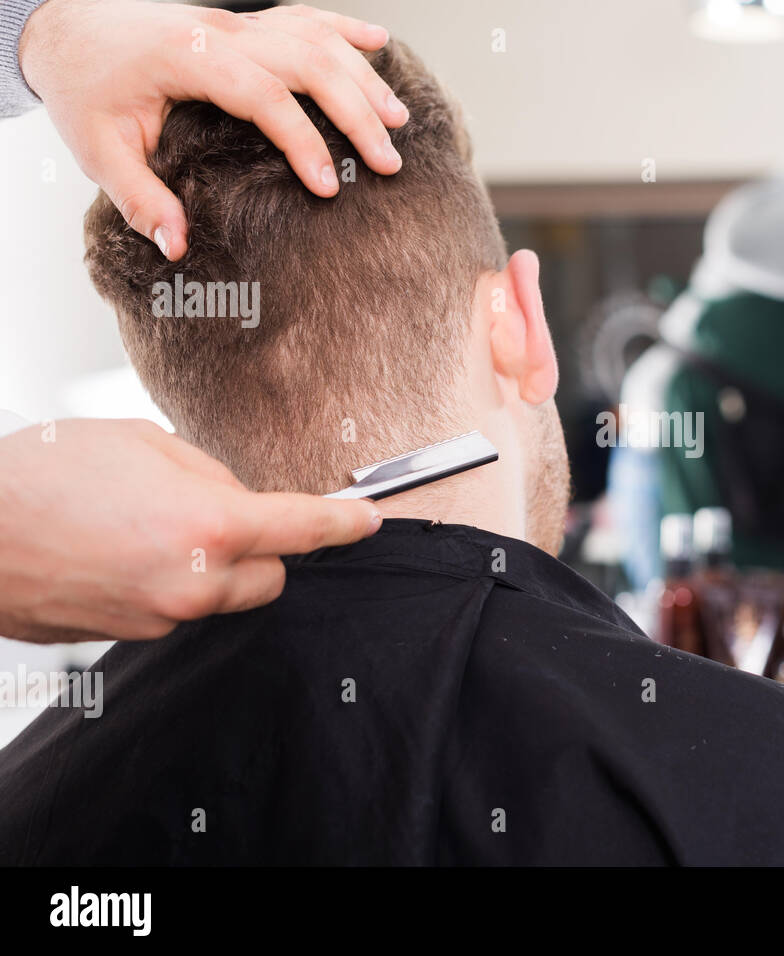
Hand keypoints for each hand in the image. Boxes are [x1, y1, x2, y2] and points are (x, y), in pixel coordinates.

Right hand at [0, 419, 381, 643]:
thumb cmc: (41, 474)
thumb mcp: (141, 442)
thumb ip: (209, 473)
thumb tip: (239, 497)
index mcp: (209, 526)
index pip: (303, 529)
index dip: (344, 523)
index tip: (366, 521)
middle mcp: (194, 583)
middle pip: (272, 576)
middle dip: (262, 546)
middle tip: (218, 510)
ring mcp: (161, 617)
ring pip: (223, 595)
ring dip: (213, 565)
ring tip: (149, 525)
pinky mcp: (128, 636)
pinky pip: (177, 608)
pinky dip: (171, 582)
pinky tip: (123, 551)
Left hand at [17, 0, 408, 259]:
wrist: (62, 28)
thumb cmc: (84, 87)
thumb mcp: (97, 148)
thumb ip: (139, 198)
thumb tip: (177, 248)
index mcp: (187, 56)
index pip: (263, 96)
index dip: (302, 141)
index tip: (329, 187)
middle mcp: (220, 31)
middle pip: (308, 61)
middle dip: (356, 112)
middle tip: (388, 161)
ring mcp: (236, 22)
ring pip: (316, 38)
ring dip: (363, 77)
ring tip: (399, 120)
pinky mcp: (242, 23)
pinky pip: (305, 17)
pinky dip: (346, 30)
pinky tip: (380, 44)